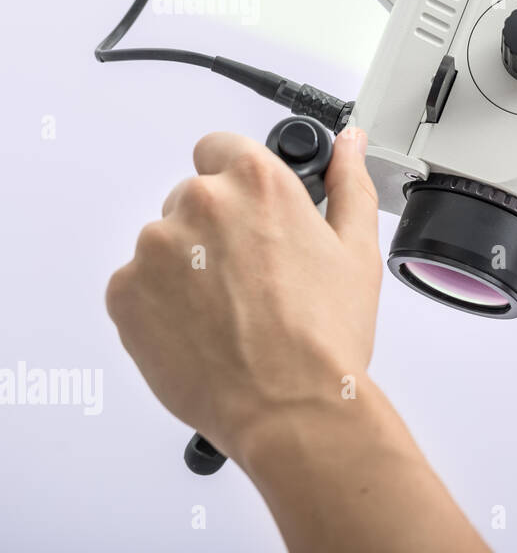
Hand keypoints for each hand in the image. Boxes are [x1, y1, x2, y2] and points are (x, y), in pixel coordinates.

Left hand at [105, 126, 382, 462]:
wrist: (288, 406)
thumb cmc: (324, 336)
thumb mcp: (356, 251)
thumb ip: (348, 184)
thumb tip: (347, 146)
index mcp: (256, 181)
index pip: (222, 147)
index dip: (240, 182)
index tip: (253, 213)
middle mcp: (199, 203)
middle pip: (194, 198)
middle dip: (218, 230)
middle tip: (255, 278)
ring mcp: (154, 248)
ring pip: (166, 244)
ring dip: (188, 268)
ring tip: (231, 313)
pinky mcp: (125, 293)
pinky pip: (138, 286)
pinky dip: (162, 304)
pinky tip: (204, 330)